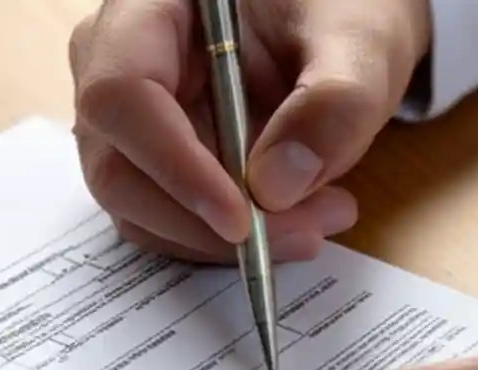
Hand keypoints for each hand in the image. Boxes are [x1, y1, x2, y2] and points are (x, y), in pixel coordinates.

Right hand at [68, 0, 431, 261]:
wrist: (335, 26)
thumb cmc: (338, 10)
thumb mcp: (359, 42)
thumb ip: (333, 104)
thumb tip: (273, 190)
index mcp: (149, 4)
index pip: (122, 93)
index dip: (172, 164)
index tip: (241, 219)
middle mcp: (118, 60)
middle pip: (118, 166)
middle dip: (203, 221)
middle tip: (299, 234)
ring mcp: (131, 117)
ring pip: (139, 206)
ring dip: (220, 239)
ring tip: (316, 222)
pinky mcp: (152, 160)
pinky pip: (165, 217)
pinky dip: (223, 238)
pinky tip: (293, 219)